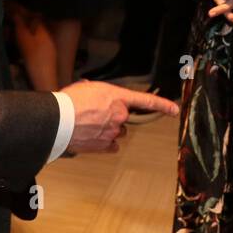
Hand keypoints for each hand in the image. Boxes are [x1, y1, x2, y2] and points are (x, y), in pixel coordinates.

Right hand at [60, 80, 178, 152]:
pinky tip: (92, 137)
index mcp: (118, 97)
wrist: (59, 120)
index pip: (146, 101)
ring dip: (108, 130)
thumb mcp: (88, 87)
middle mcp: (120, 115)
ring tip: (89, 124)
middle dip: (114, 118)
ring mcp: (113, 132)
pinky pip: (111, 145)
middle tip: (95, 114)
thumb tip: (97, 96)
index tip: (174, 110)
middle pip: (124, 119)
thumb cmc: (70, 100)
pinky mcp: (104, 146)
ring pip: (117, 132)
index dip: (162, 105)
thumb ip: (100, 92)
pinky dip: (104, 143)